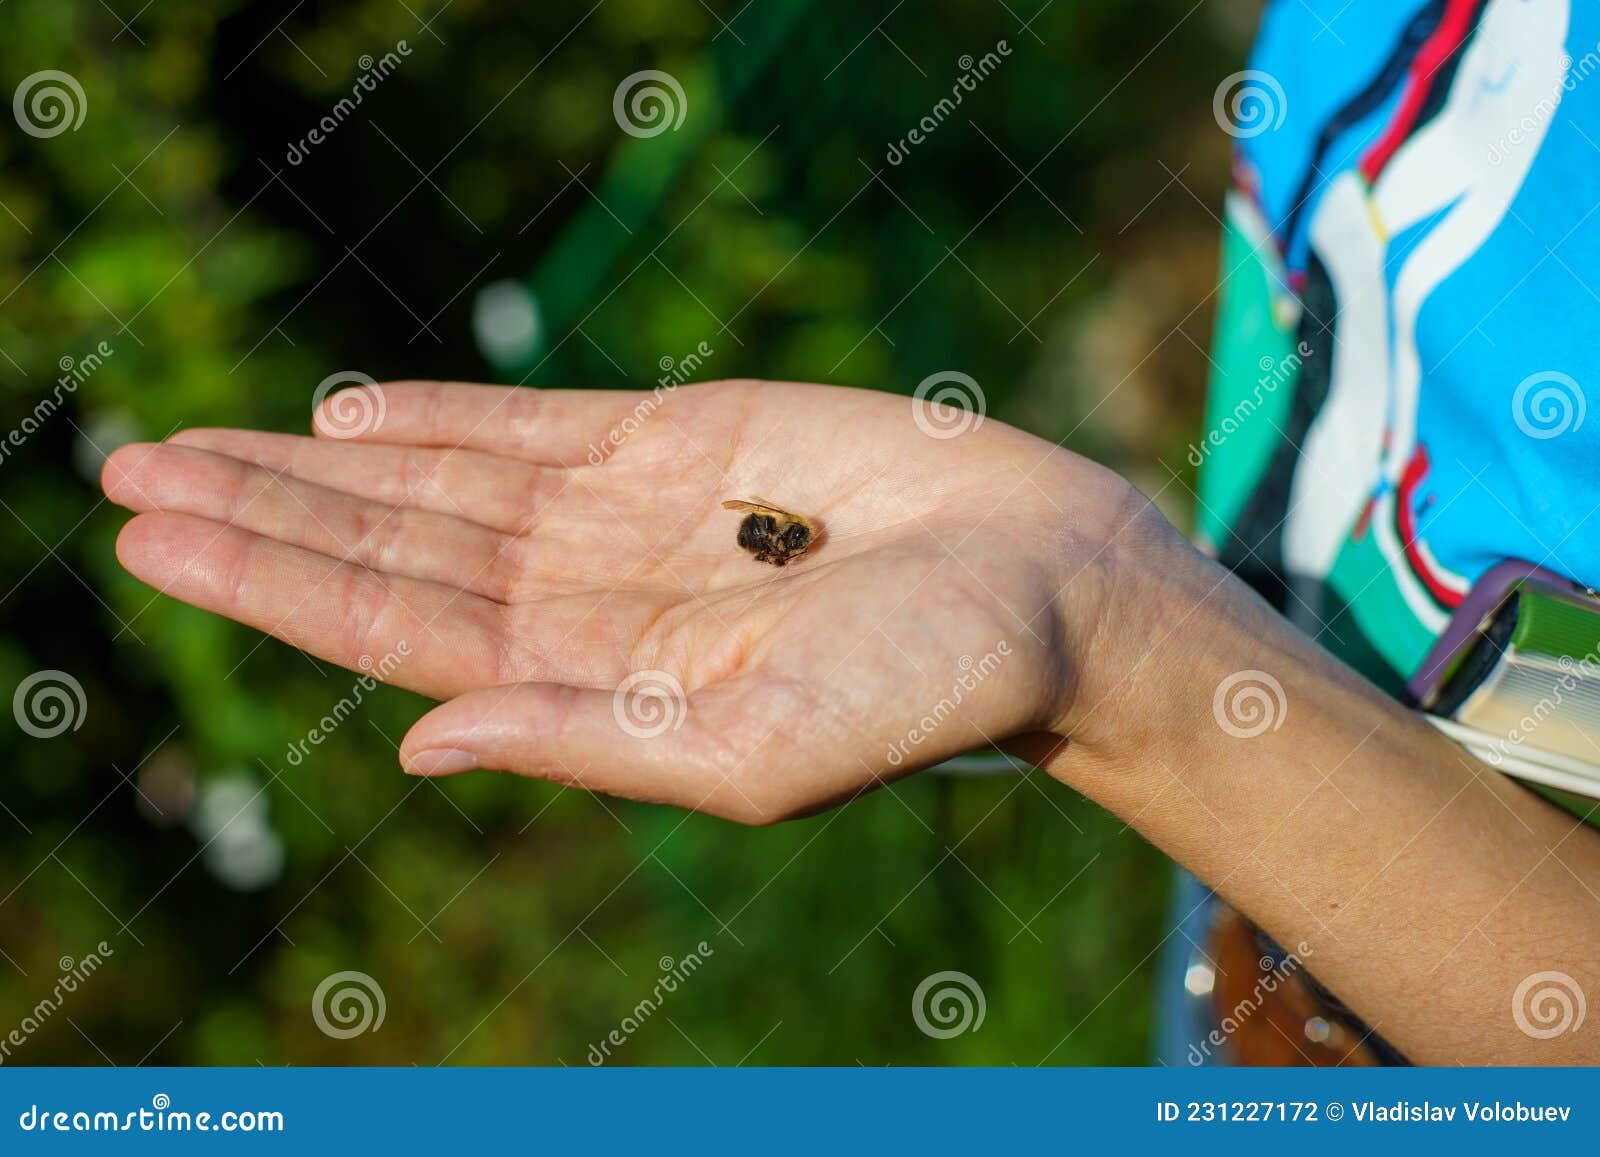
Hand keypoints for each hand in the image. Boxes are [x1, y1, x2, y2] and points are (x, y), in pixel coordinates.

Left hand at [102, 378, 1147, 822]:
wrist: (1046, 585)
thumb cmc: (926, 688)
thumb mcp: (754, 753)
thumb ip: (590, 743)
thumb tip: (419, 745)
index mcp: (598, 686)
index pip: (400, 635)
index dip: (276, 587)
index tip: (156, 541)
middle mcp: (592, 601)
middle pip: (393, 553)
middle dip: (262, 519)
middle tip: (126, 478)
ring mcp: (632, 514)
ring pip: (442, 484)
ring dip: (319, 466)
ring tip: (195, 445)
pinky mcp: (686, 436)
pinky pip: (534, 423)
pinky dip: (441, 416)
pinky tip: (351, 415)